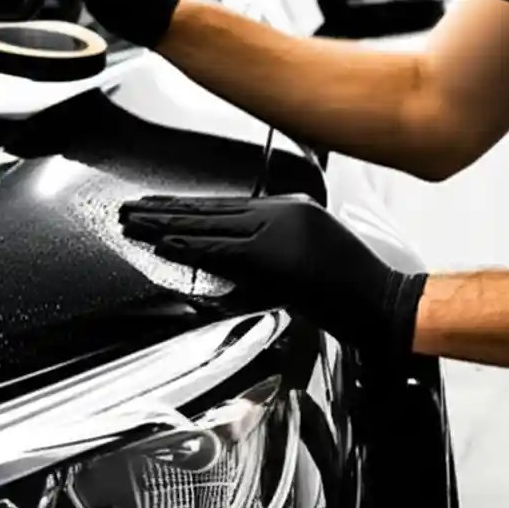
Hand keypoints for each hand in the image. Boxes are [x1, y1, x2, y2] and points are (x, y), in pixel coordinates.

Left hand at [119, 195, 428, 359]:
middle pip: (208, 209)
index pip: (221, 206)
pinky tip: (166, 242)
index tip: (153, 206)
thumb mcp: (305, 251)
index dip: (182, 206)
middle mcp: (279, 211)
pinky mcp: (273, 254)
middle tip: (128, 209)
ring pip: (208, 225)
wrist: (381, 301)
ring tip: (133, 223)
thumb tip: (223, 252)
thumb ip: (266, 246)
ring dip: (165, 225)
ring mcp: (276, 230)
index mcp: (286, 208)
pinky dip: (191, 245)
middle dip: (163, 211)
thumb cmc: (349, 285)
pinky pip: (222, 249)